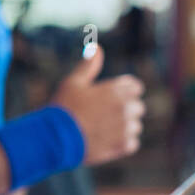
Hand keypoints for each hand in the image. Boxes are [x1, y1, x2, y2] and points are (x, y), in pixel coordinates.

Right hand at [50, 44, 144, 165]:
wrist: (56, 138)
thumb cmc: (64, 108)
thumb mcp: (73, 82)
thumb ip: (89, 65)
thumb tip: (97, 47)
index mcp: (116, 90)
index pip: (136, 87)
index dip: (125, 91)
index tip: (111, 97)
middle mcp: (125, 108)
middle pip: (138, 107)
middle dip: (125, 109)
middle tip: (104, 115)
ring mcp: (125, 128)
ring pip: (135, 126)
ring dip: (124, 127)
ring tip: (102, 129)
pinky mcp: (122, 146)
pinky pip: (132, 143)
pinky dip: (122, 143)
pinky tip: (106, 140)